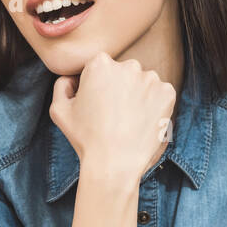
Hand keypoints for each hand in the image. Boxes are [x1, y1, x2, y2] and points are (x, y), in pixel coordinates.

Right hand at [49, 52, 176, 184]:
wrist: (114, 163)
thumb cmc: (84, 137)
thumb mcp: (58, 110)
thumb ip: (61, 86)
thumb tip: (73, 79)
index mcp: (100, 63)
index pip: (100, 67)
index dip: (96, 86)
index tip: (96, 105)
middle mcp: (128, 65)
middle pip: (123, 72)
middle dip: (119, 88)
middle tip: (112, 115)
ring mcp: (151, 78)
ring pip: (143, 83)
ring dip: (138, 96)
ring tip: (128, 121)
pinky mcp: (167, 93)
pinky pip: (160, 94)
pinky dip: (154, 106)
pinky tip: (142, 122)